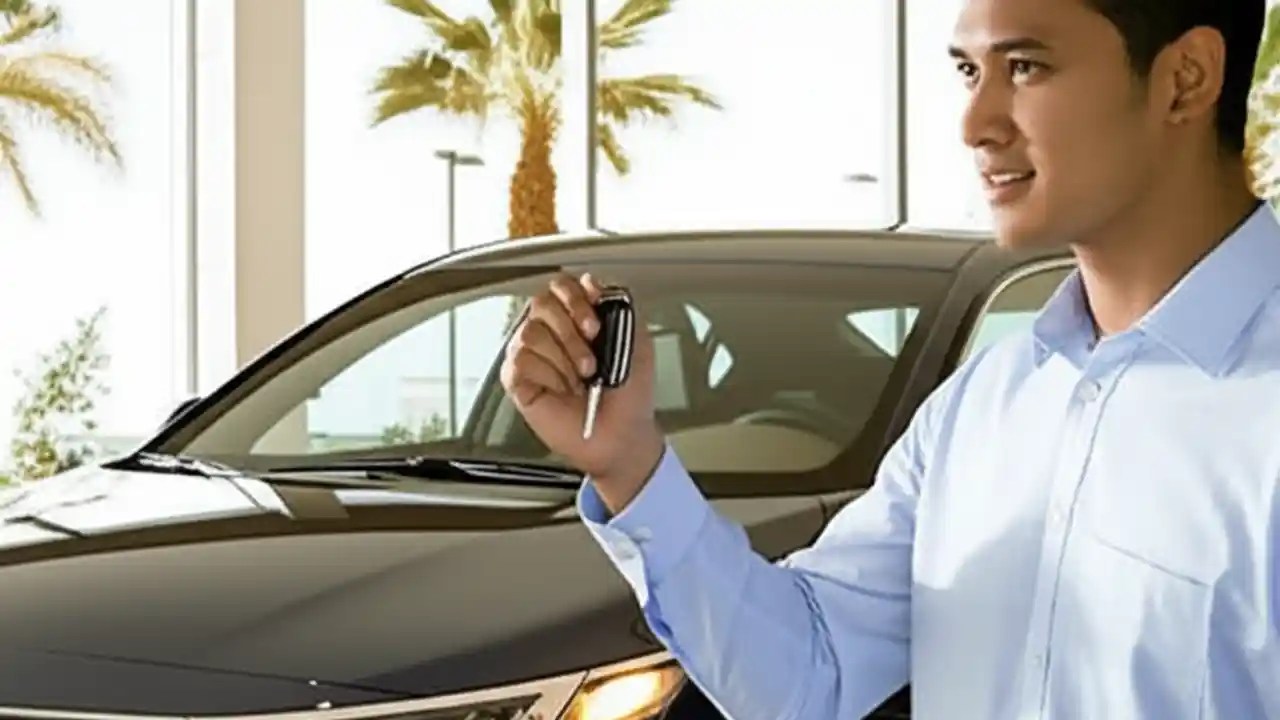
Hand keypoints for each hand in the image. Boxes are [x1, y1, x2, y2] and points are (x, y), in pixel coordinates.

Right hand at [500, 273, 663, 504]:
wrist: (621, 434)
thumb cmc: (628, 393)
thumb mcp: (637, 340)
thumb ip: (617, 305)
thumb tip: (590, 281)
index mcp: (576, 318)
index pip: (561, 286)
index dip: (575, 299)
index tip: (595, 327)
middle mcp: (551, 331)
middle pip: (541, 303)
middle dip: (570, 332)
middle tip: (590, 361)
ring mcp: (531, 354)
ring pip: (530, 332)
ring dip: (564, 359)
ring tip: (580, 380)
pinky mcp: (517, 378)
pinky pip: (520, 360)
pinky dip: (548, 376)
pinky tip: (560, 390)